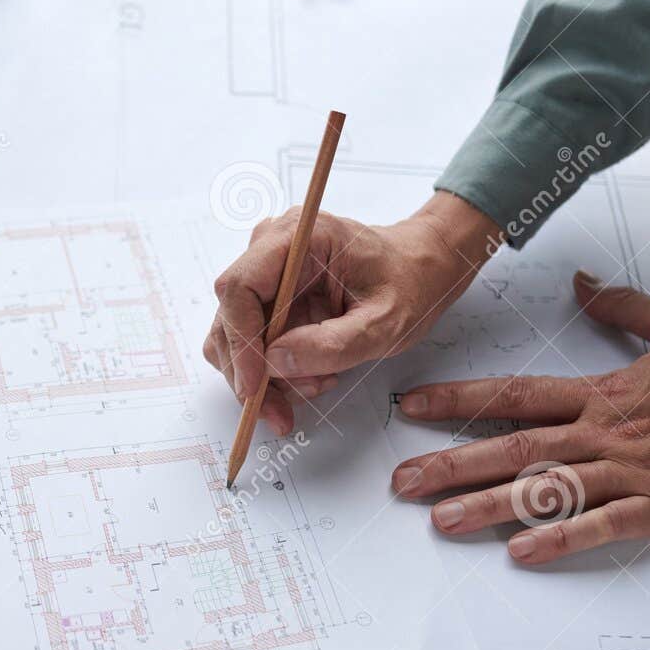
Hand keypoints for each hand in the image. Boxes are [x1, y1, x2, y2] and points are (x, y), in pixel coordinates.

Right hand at [203, 192, 501, 434]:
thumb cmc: (409, 284)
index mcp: (298, 237)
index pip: (239, 286)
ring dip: (264, 376)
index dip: (240, 341)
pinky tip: (309, 377)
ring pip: (234, 336)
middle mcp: (271, 248)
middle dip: (251, 372)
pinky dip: (271, 372)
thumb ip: (334, 344)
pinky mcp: (269, 297)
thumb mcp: (386, 322)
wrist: (419, 271)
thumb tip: (275, 362)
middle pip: (230, 316)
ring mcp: (266, 273)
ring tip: (315, 386)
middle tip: (280, 412)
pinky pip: (251, 341)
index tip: (255, 386)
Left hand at [392, 271, 649, 564]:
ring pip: (548, 487)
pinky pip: (605, 524)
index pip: (514, 393)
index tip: (408, 407)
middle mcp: (607, 429)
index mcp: (604, 391)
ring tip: (440, 522)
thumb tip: (582, 283)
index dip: (456, 400)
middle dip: (450, 464)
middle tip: (400, 483)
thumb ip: (623, 307)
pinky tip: (522, 553)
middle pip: (513, 445)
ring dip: (489, 505)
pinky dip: (563, 537)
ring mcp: (634, 468)